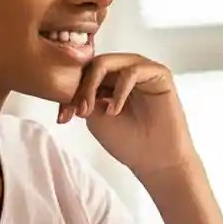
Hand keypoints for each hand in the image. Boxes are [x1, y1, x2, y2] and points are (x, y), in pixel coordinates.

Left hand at [57, 54, 196, 178]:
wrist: (155, 161)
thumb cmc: (128, 142)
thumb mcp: (94, 116)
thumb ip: (83, 94)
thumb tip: (65, 80)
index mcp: (110, 80)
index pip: (83, 71)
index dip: (69, 90)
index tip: (63, 117)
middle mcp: (125, 70)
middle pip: (93, 63)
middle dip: (80, 87)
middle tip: (78, 112)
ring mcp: (142, 69)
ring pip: (108, 62)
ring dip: (93, 85)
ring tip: (91, 110)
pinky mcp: (159, 73)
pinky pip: (132, 70)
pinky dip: (119, 90)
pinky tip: (114, 110)